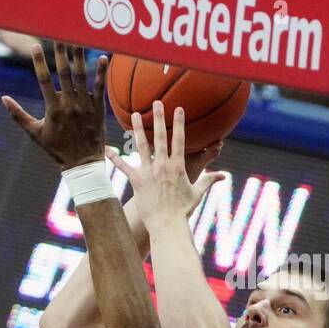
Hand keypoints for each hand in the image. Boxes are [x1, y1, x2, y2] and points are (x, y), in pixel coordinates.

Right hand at [2, 42, 108, 169]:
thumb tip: (3, 99)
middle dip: (61, 52)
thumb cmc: (56, 149)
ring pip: (82, 75)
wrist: (82, 163)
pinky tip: (104, 55)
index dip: (39, 63)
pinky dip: (101, 72)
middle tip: (59, 33)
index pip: (44, 81)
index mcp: (53, 109)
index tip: (36, 46)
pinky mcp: (98, 107)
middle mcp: (70, 104)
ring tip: (79, 37)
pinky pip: (100, 86)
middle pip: (64, 72)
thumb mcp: (34, 133)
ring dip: (80, 55)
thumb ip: (18, 115)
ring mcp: (85, 105)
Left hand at [108, 102, 225, 226]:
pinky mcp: (137, 181)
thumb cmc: (182, 210)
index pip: (180, 139)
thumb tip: (223, 176)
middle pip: (160, 137)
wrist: (166, 223)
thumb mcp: (197, 193)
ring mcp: (149, 172)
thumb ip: (208, 180)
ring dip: (137, 129)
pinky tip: (105, 149)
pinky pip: (124, 167)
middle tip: (156, 103)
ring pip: (141, 147)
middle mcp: (163, 165)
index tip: (178, 109)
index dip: (179, 123)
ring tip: (133, 115)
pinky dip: (114, 158)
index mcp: (178, 166)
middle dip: (158, 118)